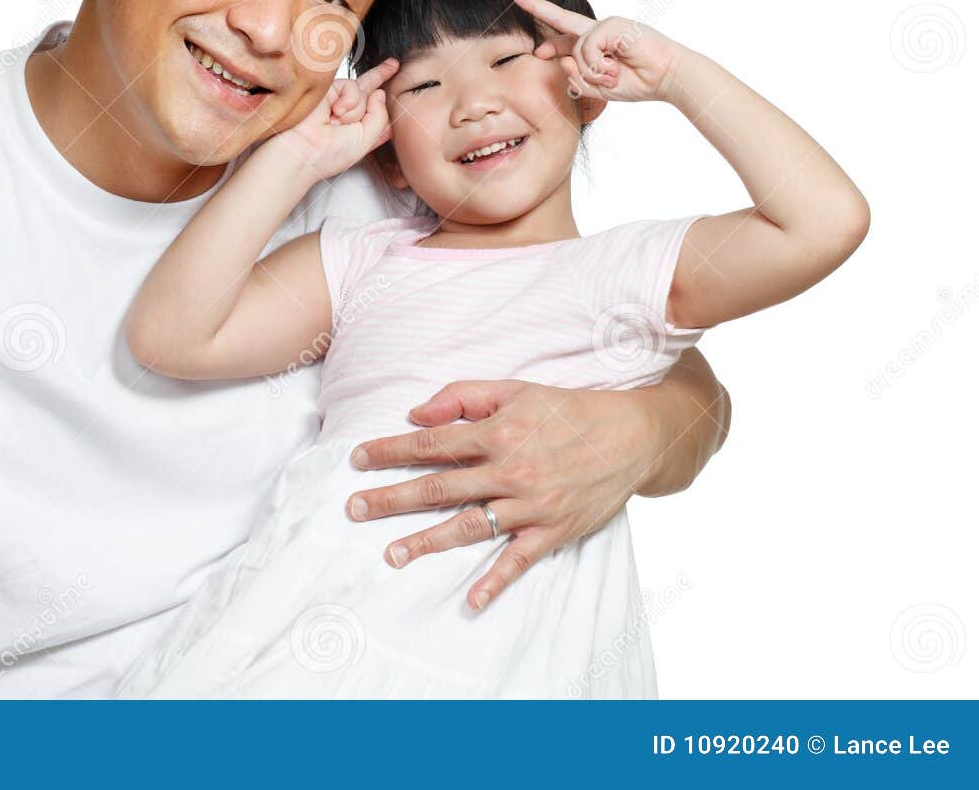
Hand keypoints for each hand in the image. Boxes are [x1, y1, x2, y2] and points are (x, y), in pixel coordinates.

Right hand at [270, 58, 397, 179]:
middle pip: (367, 89)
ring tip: (338, 121)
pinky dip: (348, 99)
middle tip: (393, 63)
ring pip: (362, 92)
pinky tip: (335, 111)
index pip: (371, 109)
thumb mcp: (366, 140)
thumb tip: (379, 91)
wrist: (303, 149)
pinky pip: (351, 86)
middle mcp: (346, 112)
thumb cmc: (330, 153)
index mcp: (355, 127)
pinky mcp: (327, 88)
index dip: (381, 100)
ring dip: (356, 109)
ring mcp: (336, 100)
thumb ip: (379, 117)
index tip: (389, 87)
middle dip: (380, 75)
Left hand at [345, 379, 658, 609]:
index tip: (357, 459)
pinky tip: (471, 599)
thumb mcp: (516, 390)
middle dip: (392, 498)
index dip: (391, 450)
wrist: (634, 436)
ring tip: (392, 554)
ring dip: (428, 541)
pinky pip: (520, 559)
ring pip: (470, 526)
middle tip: (354, 509)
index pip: (431, 443)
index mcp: (497, 432)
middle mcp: (510, 469)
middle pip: (439, 487)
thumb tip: (416, 412)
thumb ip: (463, 396)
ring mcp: (532, 504)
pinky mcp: (554, 530)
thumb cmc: (568, 410)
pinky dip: (496, 580)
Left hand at [514, 0, 687, 102]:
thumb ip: (577, 78)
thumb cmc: (639, 82)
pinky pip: (586, 47)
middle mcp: (598, 31)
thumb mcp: (599, 88)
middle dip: (536, 7)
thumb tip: (560, 60)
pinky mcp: (611, 24)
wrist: (668, 77)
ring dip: (591, 71)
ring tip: (614, 74)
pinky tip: (614, 67)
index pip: (566, 39)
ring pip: (575, 49)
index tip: (537, 48)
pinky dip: (596, 64)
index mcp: (597, 45)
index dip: (549, 43)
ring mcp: (605, 25)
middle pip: (561, 18)